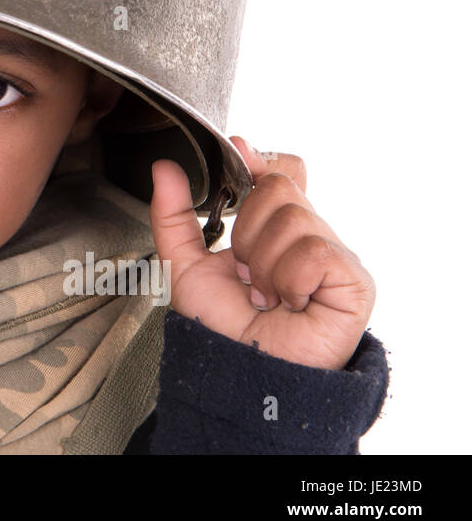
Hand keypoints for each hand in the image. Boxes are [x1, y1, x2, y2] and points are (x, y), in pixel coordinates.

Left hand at [148, 136, 375, 369]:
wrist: (239, 370)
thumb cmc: (219, 325)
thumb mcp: (184, 265)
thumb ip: (172, 215)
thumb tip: (165, 169)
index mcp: (275, 229)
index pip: (283, 172)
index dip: (263, 160)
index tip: (238, 150)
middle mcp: (309, 237)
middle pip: (279, 188)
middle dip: (246, 231)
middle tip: (246, 274)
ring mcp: (336, 258)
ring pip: (294, 218)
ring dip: (263, 263)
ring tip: (265, 295)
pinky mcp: (354, 281)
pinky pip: (314, 252)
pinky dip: (288, 280)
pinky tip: (290, 303)